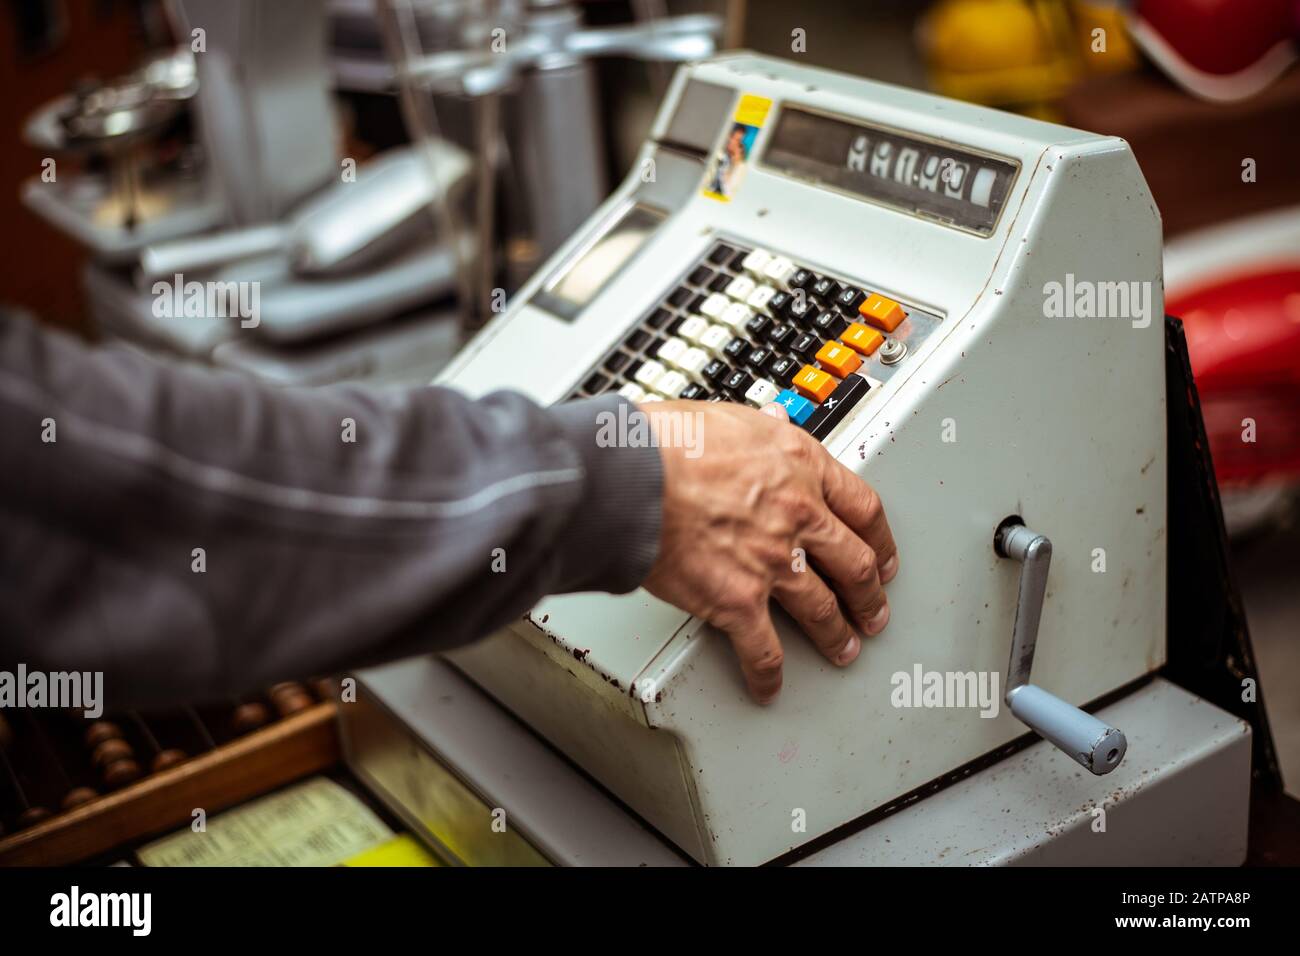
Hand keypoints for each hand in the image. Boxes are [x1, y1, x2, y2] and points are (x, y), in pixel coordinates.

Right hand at [642, 400, 897, 703]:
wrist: (629, 475)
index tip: (880, 553)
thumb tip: (773, 430)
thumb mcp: (733, 418)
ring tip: (843, 648)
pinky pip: (763, 650)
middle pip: (855, 564)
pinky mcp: (737, 601)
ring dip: (837, 634)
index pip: (862, 507)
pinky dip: (769, 673)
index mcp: (801, 466)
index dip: (879, 538)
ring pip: (822, 610)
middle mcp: (798, 514)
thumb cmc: (665, 441)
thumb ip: (764, 434)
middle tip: (872, 608)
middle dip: (869, 593)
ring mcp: (773, 562)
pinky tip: (770, 685)